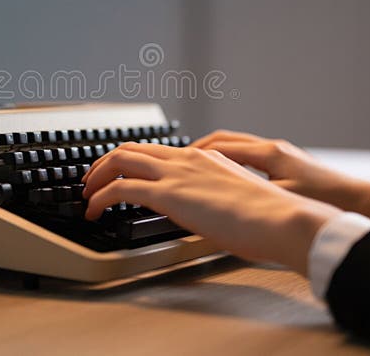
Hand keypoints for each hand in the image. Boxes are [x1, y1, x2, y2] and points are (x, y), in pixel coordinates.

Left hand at [81, 143, 340, 274]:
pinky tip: (95, 211)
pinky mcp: (169, 194)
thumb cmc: (268, 217)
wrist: (282, 219)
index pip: (156, 152)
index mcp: (203, 158)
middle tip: (93, 181)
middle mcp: (186, 159)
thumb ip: (212, 198)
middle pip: (131, 149)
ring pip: (121, 160)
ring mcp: (177, 174)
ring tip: (88, 195)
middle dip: (105, 164)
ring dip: (97, 177)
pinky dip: (101, 197)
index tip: (120, 175)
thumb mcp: (234, 199)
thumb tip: (201, 212)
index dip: (131, 162)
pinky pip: (121, 188)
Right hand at [191, 130, 369, 222]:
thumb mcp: (279, 199)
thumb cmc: (327, 200)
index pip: (219, 145)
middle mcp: (272, 149)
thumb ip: (245, 193)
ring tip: (198, 167)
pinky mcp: (289, 166)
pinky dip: (233, 163)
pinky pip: (251, 158)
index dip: (193, 152)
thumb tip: (216, 194)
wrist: (364, 203)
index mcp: (267, 153)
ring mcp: (281, 156)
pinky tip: (229, 179)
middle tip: (179, 159)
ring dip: (216, 155)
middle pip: (225, 140)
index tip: (175, 160)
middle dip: (199, 148)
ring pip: (238, 148)